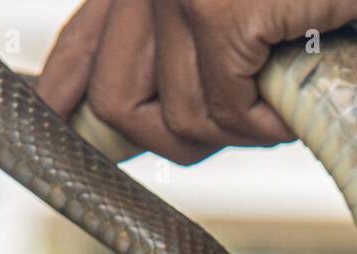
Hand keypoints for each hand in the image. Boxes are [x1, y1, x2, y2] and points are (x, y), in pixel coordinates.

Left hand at [36, 0, 356, 164]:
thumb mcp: (248, 14)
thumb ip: (190, 39)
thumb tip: (114, 106)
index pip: (89, 35)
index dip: (71, 84)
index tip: (63, 113)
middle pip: (118, 100)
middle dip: (174, 138)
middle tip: (234, 128)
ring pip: (178, 120)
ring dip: (238, 133)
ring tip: (280, 105)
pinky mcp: (218, 12)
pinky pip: (224, 114)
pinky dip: (265, 127)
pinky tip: (293, 105)